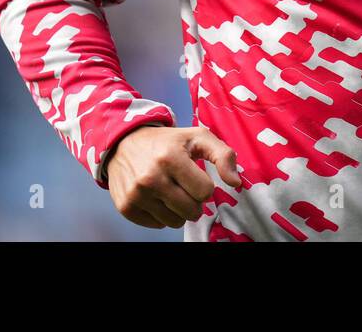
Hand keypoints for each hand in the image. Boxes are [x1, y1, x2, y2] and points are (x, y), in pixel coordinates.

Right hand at [105, 125, 240, 228]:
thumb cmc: (168, 142)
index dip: (205, 185)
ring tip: (172, 191)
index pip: (205, 192)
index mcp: (170, 158)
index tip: (196, 176)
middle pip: (191, 210)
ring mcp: (136, 194)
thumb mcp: (198, 137)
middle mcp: (151, 178)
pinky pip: (158, 224)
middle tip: (185, 186)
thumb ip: (223, 156)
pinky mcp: (126, 207)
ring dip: (179, 209)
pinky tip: (157, 197)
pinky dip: (162, 214)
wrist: (125, 143)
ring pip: (175, 221)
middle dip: (194, 200)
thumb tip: (236, 183)